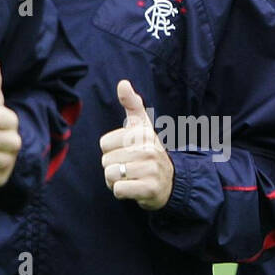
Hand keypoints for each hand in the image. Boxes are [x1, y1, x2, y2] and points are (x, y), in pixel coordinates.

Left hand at [99, 79, 173, 210]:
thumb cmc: (148, 151)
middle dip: (113, 168)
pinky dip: (120, 192)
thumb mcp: (142, 127)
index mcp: (142, 132)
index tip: (127, 152)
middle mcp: (148, 148)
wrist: (170, 182)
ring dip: (115, 180)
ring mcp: (150, 169)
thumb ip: (132, 104)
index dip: (111, 151)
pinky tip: (133, 188)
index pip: (104, 144)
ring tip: (131, 178)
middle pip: (106, 161)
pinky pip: (118, 189)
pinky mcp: (149, 188)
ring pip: (110, 175)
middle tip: (130, 168)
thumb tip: (123, 83)